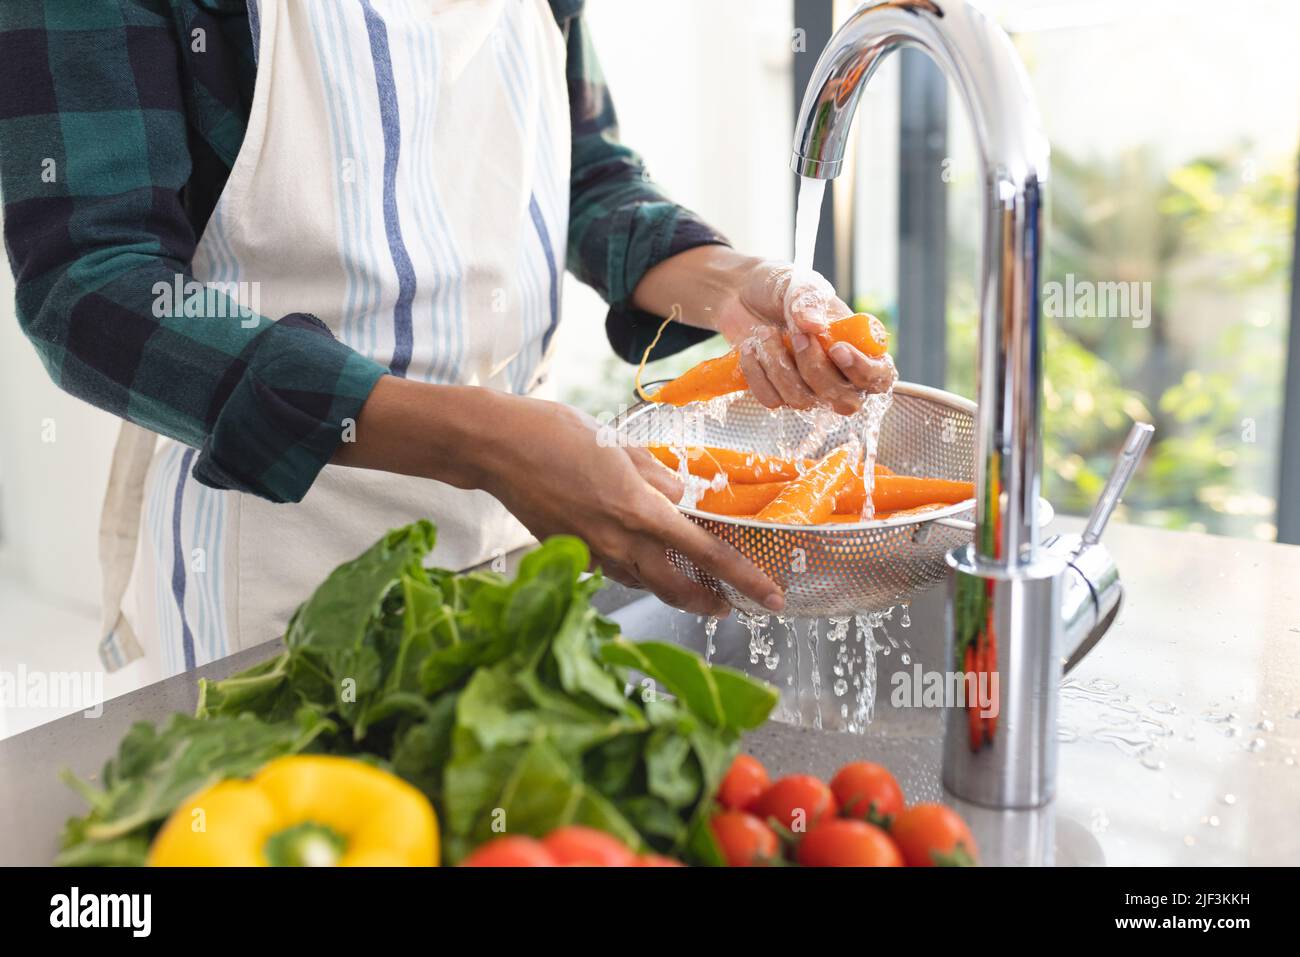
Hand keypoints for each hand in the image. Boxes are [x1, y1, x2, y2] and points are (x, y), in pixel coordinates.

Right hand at [476, 396, 783, 615]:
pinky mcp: (567, 552)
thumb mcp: (619, 444)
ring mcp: (590, 552)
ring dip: (667, 587)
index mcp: (640, 511)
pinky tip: (629, 552)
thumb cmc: (556, 434)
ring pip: (641, 582)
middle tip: (726, 605)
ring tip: (684, 582)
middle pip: (676, 588)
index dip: (744, 578)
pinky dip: (628, 567)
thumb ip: (656, 475)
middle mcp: (618, 541)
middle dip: (707, 601)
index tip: (771, 596)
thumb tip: (681, 496)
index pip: (706, 554)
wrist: (497, 448)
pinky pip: (609, 569)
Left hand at [721, 260, 895, 414]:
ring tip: (764, 332)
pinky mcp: (777, 393)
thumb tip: (813, 325)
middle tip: (796, 335)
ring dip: (779, 365)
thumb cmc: (780, 288)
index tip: (837, 349)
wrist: (740, 293)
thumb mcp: (797, 283)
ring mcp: (808, 388)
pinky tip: (752, 347)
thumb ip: (807, 299)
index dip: (864, 372)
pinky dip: (757, 373)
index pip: (879, 377)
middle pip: (844, 401)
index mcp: (857, 345)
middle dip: (816, 370)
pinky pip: (772, 400)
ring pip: (802, 401)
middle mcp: (838, 373)